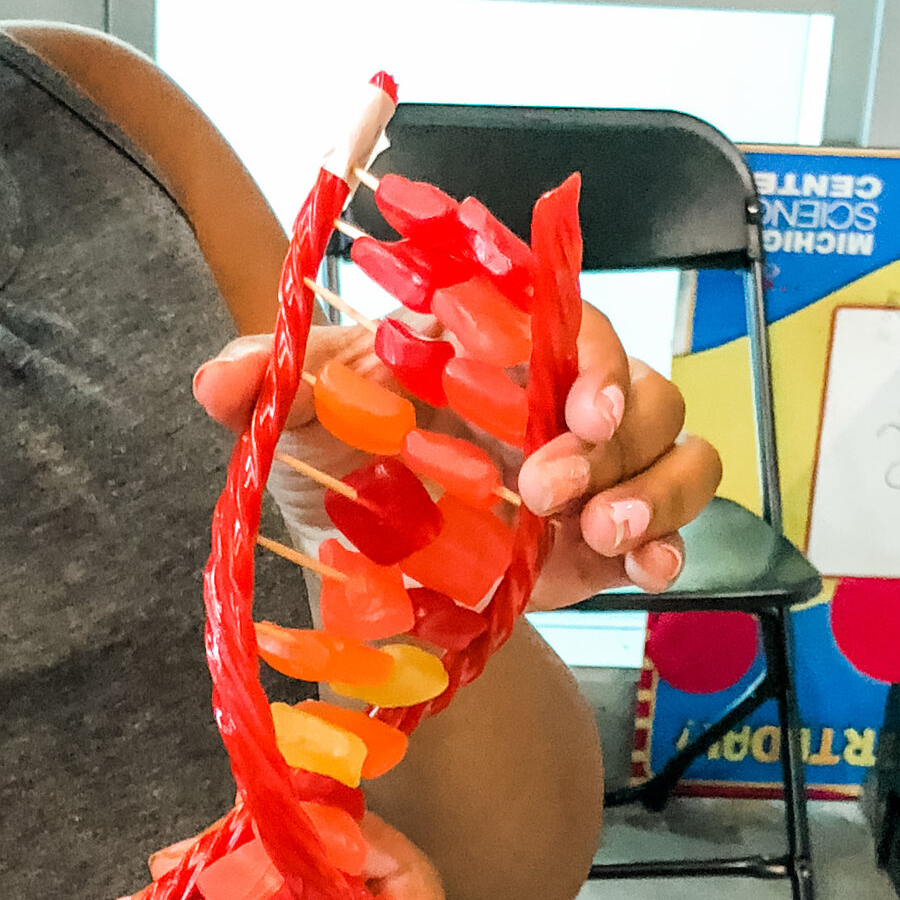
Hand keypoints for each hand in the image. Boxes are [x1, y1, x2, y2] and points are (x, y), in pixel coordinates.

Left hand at [191, 307, 720, 600]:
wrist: (363, 580)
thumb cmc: (341, 471)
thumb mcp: (297, 421)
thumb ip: (265, 385)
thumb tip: (221, 378)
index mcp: (494, 349)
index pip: (569, 319)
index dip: (589, 352)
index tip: (574, 403)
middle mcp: (556, 400)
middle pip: (637, 385)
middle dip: (613, 436)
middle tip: (550, 489)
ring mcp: (594, 470)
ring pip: (677, 445)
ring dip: (653, 490)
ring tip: (600, 532)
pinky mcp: (607, 539)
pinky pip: (678, 524)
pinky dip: (674, 544)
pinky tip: (647, 568)